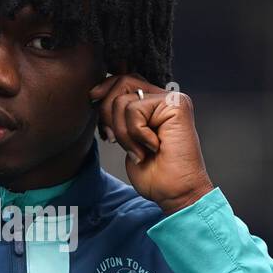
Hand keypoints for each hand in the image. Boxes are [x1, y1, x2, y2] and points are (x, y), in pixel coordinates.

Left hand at [89, 72, 213, 213]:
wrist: (175, 192)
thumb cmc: (153, 173)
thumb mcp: (126, 138)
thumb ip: (118, 115)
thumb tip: (95, 93)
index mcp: (154, 102)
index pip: (123, 81)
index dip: (104, 92)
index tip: (99, 119)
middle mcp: (165, 97)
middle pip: (121, 82)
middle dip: (108, 114)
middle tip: (116, 141)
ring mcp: (173, 99)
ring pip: (122, 100)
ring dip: (124, 133)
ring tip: (140, 150)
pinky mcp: (176, 104)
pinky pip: (134, 110)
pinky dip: (136, 134)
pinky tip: (153, 147)